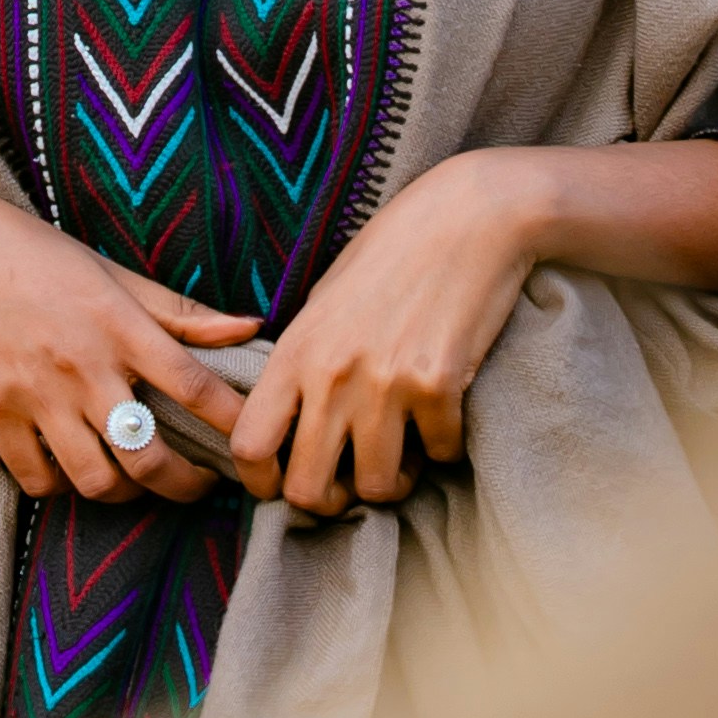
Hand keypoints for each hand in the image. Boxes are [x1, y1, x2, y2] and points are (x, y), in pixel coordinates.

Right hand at [0, 182, 258, 505]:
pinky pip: (38, 479)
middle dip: (185, 486)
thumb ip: (178, 310)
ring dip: (125, 491)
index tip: (253, 446)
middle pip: (149, 457)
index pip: (195, 388)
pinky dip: (63, 486)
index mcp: (120, 324)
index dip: (233, 425)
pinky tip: (74, 469)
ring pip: (96, 480)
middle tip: (199, 484)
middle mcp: (82, 365)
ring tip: (136, 478)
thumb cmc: (32, 253)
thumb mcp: (110, 270)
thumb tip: (249, 328)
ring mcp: (35, 395)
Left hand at [228, 148, 552, 516]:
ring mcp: (386, 383)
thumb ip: (304, 361)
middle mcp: (332, 374)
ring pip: (376, 487)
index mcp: (296, 351)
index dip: (262, 484)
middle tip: (350, 481)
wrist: (467, 216)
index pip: (250, 446)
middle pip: (308, 490)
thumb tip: (291, 424)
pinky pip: (438, 455)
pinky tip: (445, 417)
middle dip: (330, 501)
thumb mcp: (325, 302)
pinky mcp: (439, 386)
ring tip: (403, 454)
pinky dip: (444, 447)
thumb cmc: (393, 254)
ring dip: (392, 481)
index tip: (284, 484)